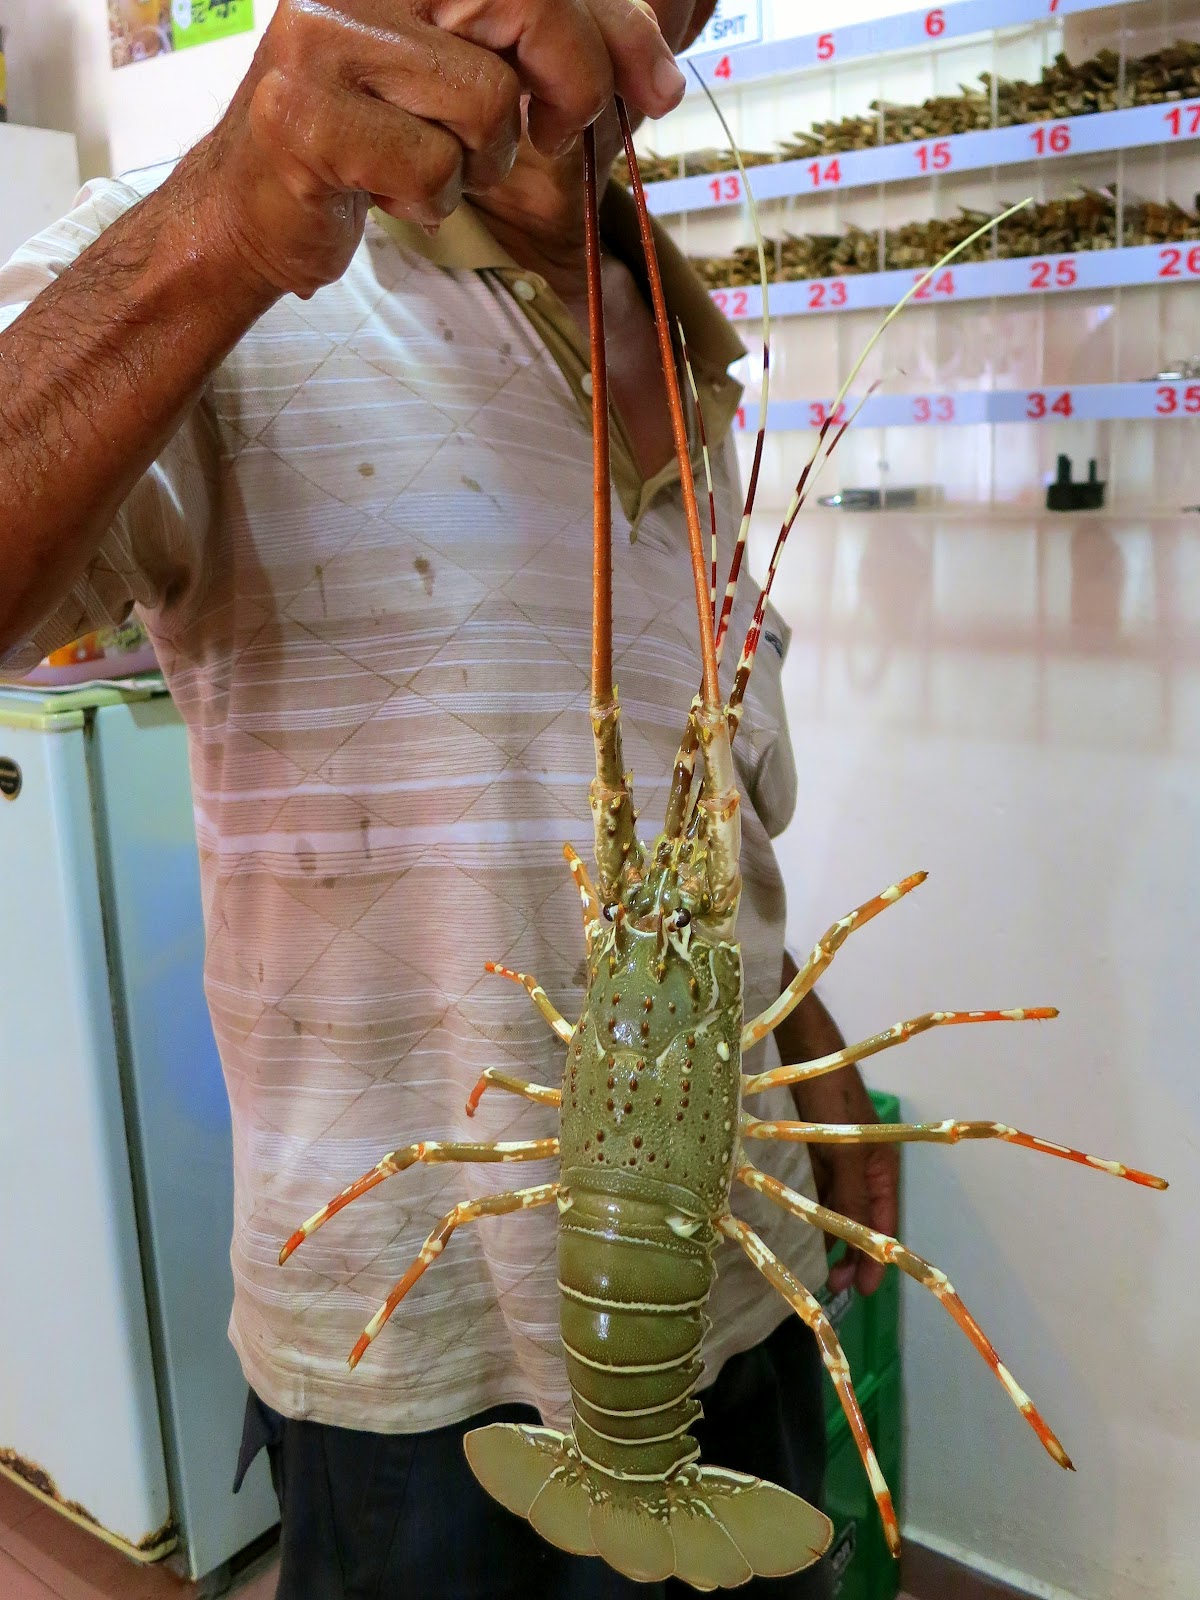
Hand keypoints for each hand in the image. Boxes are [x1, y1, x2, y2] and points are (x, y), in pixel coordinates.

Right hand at [190, 0, 687, 298]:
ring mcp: (322, 37)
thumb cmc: (377, 135)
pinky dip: (430, 202)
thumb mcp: (471, 69)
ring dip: (478, 160)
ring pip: (485, 102)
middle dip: (572, 85)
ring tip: (430, 160)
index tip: (657, 87)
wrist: (255, 206)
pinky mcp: (303, 117)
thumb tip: (658, 75)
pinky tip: (388, 191)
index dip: (619, 27)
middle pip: (529, 1)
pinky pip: (432, 169)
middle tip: (552, 132)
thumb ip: (555, 49)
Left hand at [796, 1068, 897, 1296]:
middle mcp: (865, 1166)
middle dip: (854, 1254)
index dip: (878, 1257)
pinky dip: (819, 1213)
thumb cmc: (830, 1097)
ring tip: (825, 1270)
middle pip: (864, 1219)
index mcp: (883, 1165)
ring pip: (841, 1207)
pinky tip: (809, 1234)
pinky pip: (822, 1191)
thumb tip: (858, 1244)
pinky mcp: (817, 1150)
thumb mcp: (845, 1149)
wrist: (803, 1049)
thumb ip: (852, 1194)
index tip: (865, 1291)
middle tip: (837, 1286)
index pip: (885, 1221)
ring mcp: (840, 1158)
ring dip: (835, 1237)